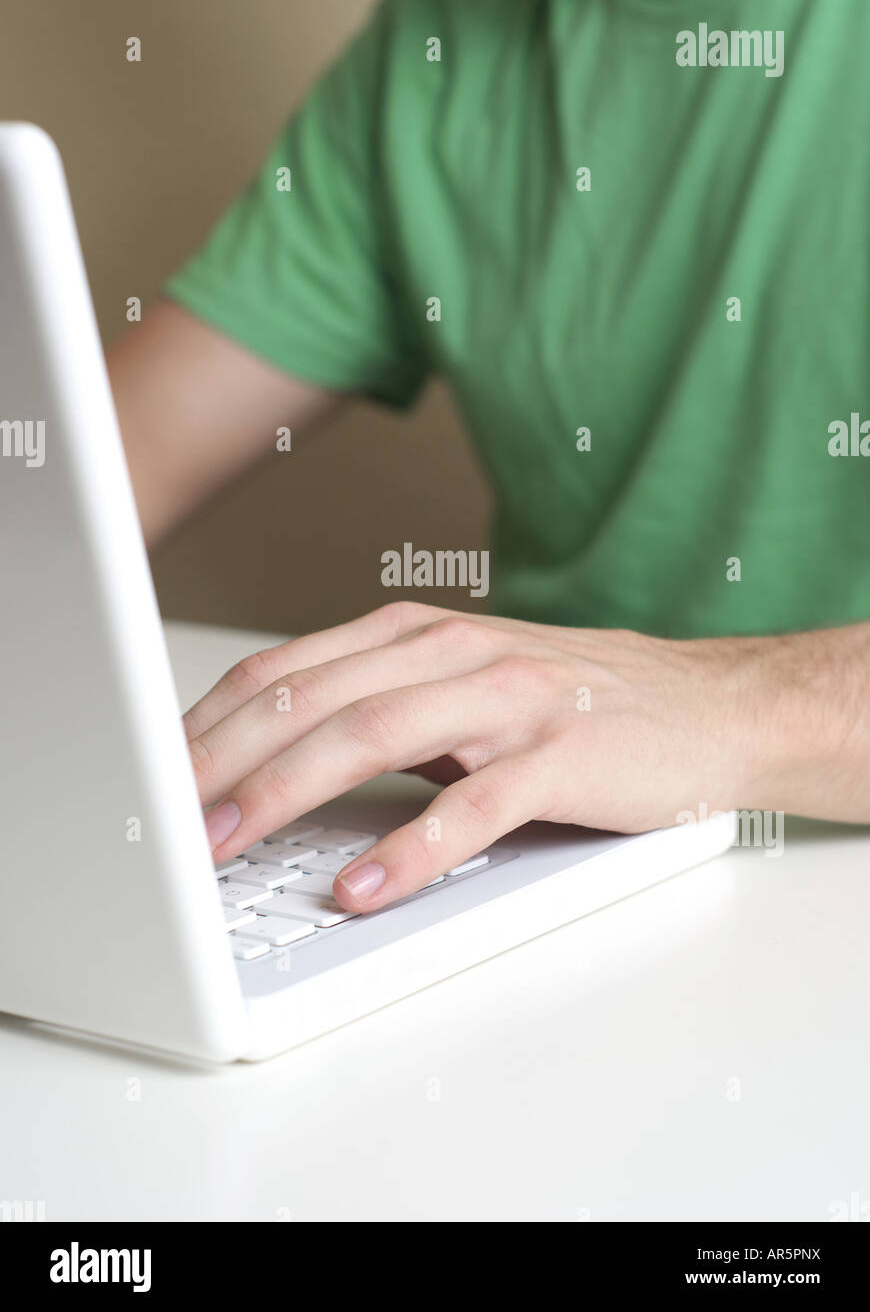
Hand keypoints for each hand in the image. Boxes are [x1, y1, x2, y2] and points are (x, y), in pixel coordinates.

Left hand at [184, 602, 766, 912]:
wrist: (703, 705)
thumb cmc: (568, 704)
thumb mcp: (456, 688)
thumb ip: (373, 709)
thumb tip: (265, 764)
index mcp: (413, 635)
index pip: (284, 673)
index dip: (208, 724)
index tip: (154, 779)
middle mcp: (450, 653)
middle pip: (310, 700)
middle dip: (222, 761)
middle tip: (164, 822)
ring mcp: (507, 700)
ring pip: (372, 736)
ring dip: (288, 793)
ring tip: (228, 846)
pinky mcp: (560, 754)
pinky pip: (471, 806)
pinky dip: (409, 850)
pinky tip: (361, 889)